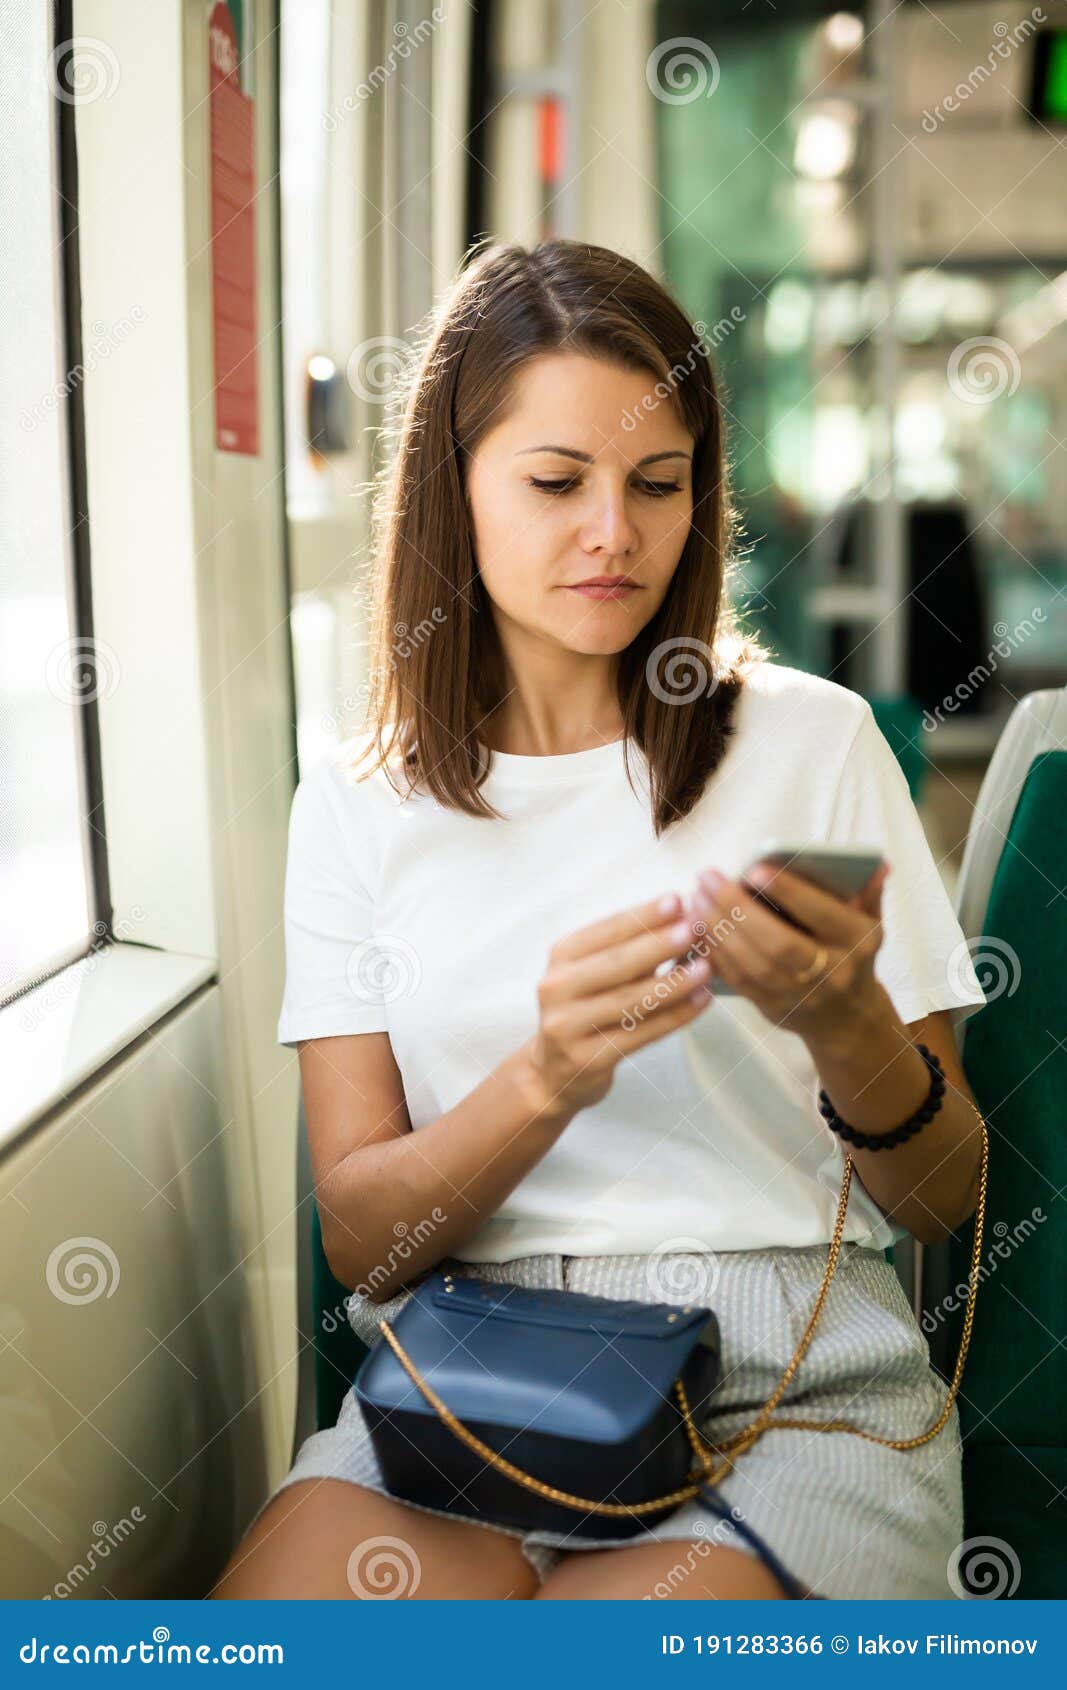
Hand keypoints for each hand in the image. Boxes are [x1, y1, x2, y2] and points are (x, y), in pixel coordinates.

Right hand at [520, 893, 713, 1116]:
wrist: (554, 1072)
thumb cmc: (586, 1009)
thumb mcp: (594, 972)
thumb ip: (631, 948)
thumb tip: (682, 919)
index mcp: (561, 956)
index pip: (606, 931)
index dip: (642, 916)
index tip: (677, 901)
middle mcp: (557, 988)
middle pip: (616, 964)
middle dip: (658, 945)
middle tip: (694, 928)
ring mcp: (568, 1025)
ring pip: (630, 1001)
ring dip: (673, 983)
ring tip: (706, 968)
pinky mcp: (588, 1058)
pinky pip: (640, 1034)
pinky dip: (675, 1017)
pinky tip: (701, 1001)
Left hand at [690, 859, 889, 1044]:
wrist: (847, 1018)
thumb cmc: (851, 955)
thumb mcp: (869, 924)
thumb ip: (867, 893)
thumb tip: (877, 864)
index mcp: (858, 943)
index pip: (822, 915)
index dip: (789, 893)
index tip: (754, 869)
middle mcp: (831, 973)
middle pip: (779, 944)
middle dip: (738, 909)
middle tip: (707, 879)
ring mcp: (800, 996)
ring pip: (753, 965)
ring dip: (718, 929)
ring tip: (695, 897)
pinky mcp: (773, 1009)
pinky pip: (738, 981)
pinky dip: (715, 952)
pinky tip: (696, 926)